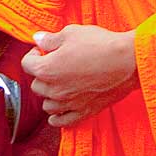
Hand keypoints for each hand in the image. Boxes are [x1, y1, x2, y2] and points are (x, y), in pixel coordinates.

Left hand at [22, 24, 137, 127]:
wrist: (128, 62)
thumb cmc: (100, 45)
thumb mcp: (71, 33)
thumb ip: (50, 39)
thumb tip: (37, 39)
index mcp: (47, 69)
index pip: (26, 64)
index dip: (33, 54)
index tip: (43, 50)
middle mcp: (54, 90)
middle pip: (36, 85)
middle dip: (42, 74)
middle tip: (55, 64)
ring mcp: (69, 103)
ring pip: (47, 105)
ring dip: (50, 95)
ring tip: (60, 84)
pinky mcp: (84, 111)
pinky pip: (62, 121)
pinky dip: (57, 117)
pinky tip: (59, 111)